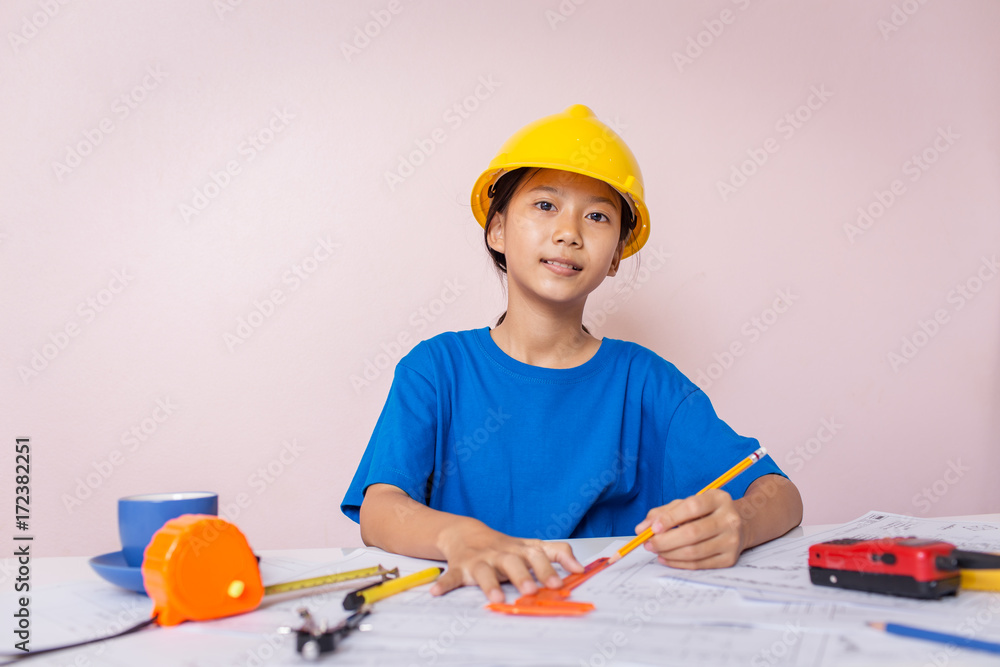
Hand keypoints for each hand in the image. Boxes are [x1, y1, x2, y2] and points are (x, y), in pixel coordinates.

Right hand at [430, 524, 583, 602]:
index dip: (548, 569)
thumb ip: (558, 553)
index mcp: (519, 549)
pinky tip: (436, 592)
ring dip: (489, 584)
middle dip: (521, 576)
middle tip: (530, 591)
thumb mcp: (532, 546)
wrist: (466, 533)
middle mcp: (500, 553)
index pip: (537, 555)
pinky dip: (443, 584)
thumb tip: (581, 568)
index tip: (558, 584)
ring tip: (495, 598)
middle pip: (512, 562)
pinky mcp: (459, 568)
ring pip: (484, 571)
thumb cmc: (504, 546)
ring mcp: (479, 560)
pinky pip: (450, 577)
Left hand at [635, 489, 747, 568]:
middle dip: (665, 541)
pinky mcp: (730, 558)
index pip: (692, 507)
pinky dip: (679, 563)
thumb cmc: (706, 513)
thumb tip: (641, 528)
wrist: (739, 525)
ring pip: (694, 551)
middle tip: (649, 544)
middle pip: (692, 533)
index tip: (652, 528)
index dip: (670, 518)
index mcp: (718, 499)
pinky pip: (700, 564)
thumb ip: (663, 513)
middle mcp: (729, 519)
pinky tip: (667, 558)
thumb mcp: (687, 504)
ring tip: (656, 550)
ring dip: (669, 553)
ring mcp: (732, 540)